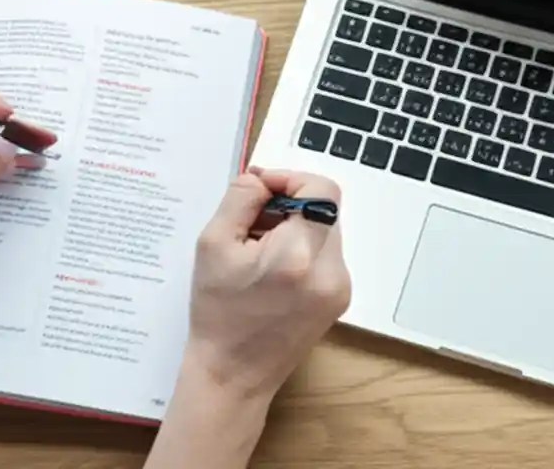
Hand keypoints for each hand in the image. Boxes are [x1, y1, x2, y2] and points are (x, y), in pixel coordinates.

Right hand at [183, 168, 350, 400]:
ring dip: (294, 226)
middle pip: (324, 208)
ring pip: (325, 230)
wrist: (233, 374)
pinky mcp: (340, 298)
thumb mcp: (212, 244)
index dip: (291, 179)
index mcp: (297, 255)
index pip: (321, 190)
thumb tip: (263, 178)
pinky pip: (326, 254)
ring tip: (257, 248)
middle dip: (288, 204)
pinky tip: (272, 270)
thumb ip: (241, 197)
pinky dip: (302, 249)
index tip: (262, 190)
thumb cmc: (217, 313)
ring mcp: (339, 286)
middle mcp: (329, 270)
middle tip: (252, 220)